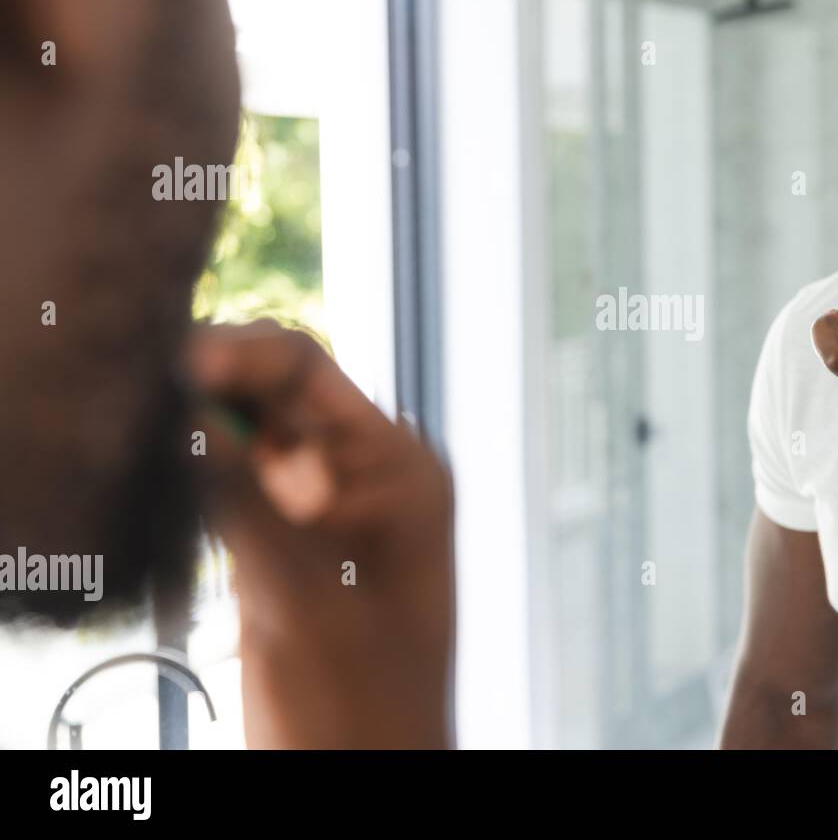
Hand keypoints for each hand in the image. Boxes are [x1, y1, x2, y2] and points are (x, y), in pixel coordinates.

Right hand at [187, 320, 454, 747]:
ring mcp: (330, 504)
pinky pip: (240, 482)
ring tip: (155, 447)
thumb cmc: (366, 705)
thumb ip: (250, 509)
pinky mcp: (293, 540)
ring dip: (202, 435)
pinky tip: (171, 483)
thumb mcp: (305, 603)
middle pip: (275, 393)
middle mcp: (368, 471)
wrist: (373, 772)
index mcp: (400, 466)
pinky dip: (203, 478)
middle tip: (146, 411)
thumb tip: (193, 419)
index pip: (308, 370)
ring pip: (249, 436)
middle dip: (210, 392)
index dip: (236, 355)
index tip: (171, 367)